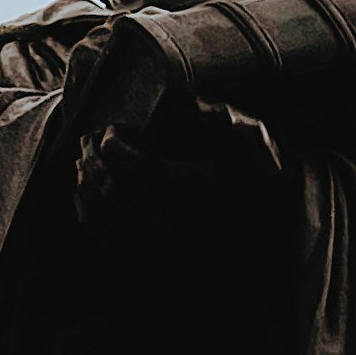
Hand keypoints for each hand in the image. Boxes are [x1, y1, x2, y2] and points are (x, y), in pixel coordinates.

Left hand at [71, 94, 287, 256]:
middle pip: (117, 193)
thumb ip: (214, 116)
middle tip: (89, 140)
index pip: (142, 168)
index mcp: (204, 184)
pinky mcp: (155, 249)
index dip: (115, 147)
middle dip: (94, 162)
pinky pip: (107, 241)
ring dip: (87, 185)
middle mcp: (184, 217)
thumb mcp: (250, 133)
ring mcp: (168, 238)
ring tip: (85, 161)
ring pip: (107, 217)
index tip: (112, 130)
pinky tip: (84, 194)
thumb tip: (176, 105)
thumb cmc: (258, 165)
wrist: (270, 210)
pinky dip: (87, 215)